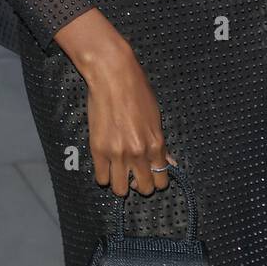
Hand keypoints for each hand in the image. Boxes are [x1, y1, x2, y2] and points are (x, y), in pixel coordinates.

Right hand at [55, 8, 176, 197]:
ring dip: (121, 184)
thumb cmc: (137, 91)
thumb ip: (161, 144)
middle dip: (140, 184)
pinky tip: (105, 165)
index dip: (156, 180)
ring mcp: (118, 153)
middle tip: (134, 175)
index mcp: (156, 144)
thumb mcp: (156, 117)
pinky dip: (104, 175)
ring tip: (118, 172)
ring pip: (120, 189)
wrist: (113, 76)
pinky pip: (101, 179)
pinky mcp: (98, 150)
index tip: (150, 174)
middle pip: (144, 188)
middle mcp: (139, 153)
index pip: (162, 179)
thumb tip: (168, 162)